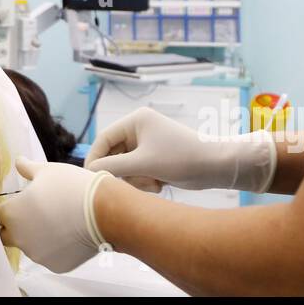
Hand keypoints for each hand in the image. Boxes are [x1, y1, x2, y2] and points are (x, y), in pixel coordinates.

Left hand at [0, 158, 111, 273]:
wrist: (103, 211)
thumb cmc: (71, 187)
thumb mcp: (47, 170)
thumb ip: (27, 168)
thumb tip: (18, 161)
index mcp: (12, 214)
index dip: (3, 207)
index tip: (14, 203)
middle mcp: (19, 238)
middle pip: (6, 234)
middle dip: (13, 225)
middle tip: (31, 213)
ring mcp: (37, 254)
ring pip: (29, 245)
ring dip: (34, 236)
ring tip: (56, 220)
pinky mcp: (55, 265)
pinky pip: (48, 256)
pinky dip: (53, 247)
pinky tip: (67, 233)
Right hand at [85, 107, 275, 193]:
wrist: (215, 167)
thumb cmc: (181, 159)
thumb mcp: (143, 163)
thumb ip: (113, 166)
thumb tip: (89, 172)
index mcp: (135, 120)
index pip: (103, 139)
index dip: (95, 159)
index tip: (92, 180)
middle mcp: (139, 129)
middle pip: (113, 154)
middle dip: (123, 172)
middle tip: (134, 184)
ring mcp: (147, 144)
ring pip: (125, 166)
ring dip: (135, 179)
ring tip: (153, 184)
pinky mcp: (155, 158)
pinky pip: (137, 172)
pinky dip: (144, 181)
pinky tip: (160, 184)